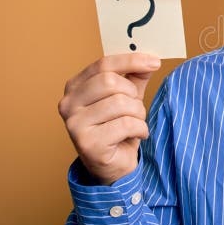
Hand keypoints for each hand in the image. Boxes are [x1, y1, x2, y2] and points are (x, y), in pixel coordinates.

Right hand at [58, 53, 160, 184]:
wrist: (114, 164)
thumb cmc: (119, 127)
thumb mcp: (128, 97)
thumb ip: (135, 77)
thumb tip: (150, 60)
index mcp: (75, 87)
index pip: (103, 64)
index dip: (131, 60)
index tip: (155, 62)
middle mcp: (68, 104)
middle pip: (111, 82)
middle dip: (133, 94)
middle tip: (137, 108)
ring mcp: (74, 124)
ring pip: (120, 103)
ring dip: (138, 114)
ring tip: (135, 124)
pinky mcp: (87, 143)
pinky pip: (126, 124)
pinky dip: (140, 129)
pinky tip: (137, 135)